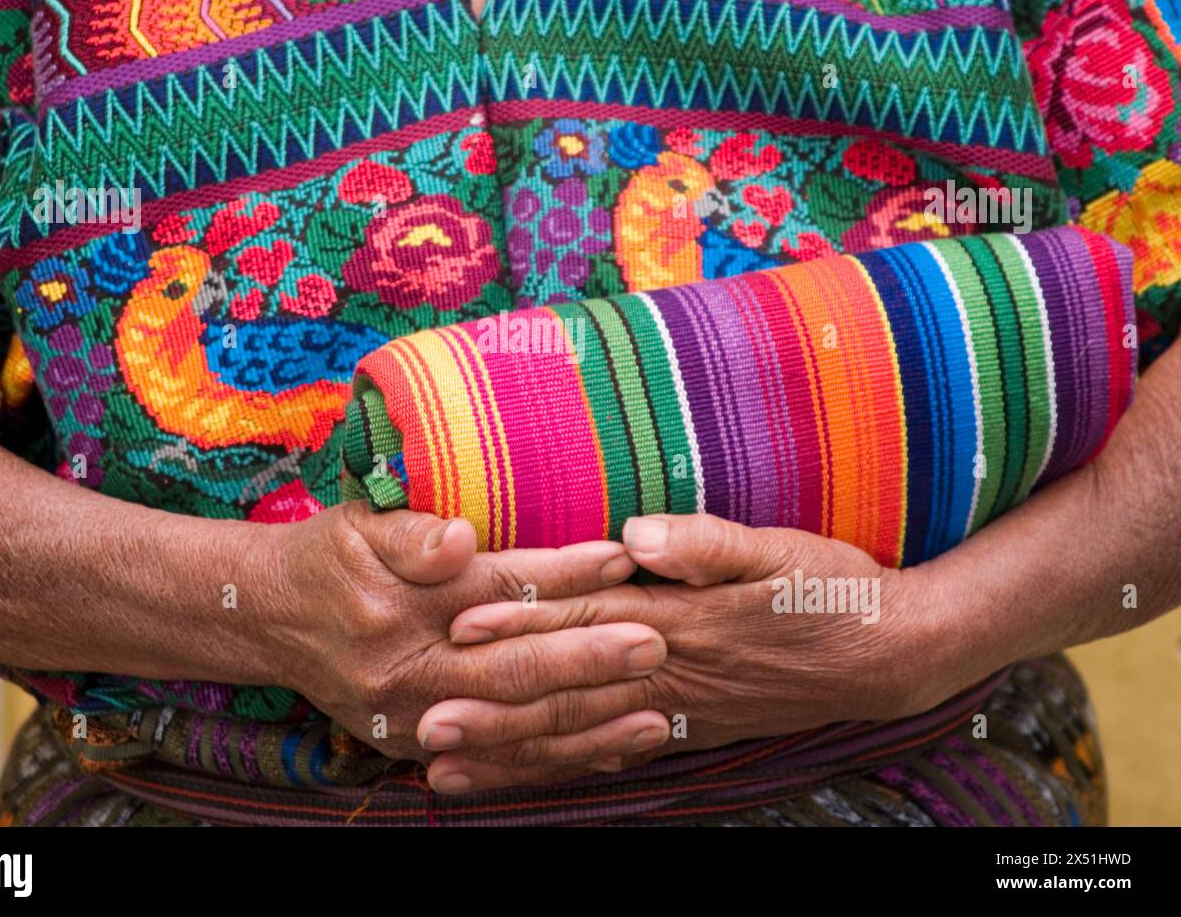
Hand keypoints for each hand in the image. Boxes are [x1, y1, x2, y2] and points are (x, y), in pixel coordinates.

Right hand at [254, 501, 670, 766]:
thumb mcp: (357, 526)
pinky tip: (606, 751)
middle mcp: (409, 670)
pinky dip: (554, 758)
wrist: (267, 620)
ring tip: (653, 714)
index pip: (498, 588)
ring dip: (585, 723)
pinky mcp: (419, 744)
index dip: (563, 575)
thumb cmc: (326, 559)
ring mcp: (413, 717)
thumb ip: (409, 535)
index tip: (623, 559)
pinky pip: (498, 759)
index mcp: (400, 606)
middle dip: (589, 659)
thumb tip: (459, 538)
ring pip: (513, 726)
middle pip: (513, 668)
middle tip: (657, 644)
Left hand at [418, 514, 950, 792]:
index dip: (522, 618)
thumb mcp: (778, 549)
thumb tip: (638, 531)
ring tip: (449, 767)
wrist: (884, 653)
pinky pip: (613, 753)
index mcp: (679, 615)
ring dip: (515, 751)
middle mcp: (666, 669)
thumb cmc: (828, 588)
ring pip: (581, 733)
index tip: (460, 625)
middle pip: (568, 688)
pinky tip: (523, 778)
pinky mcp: (687, 728)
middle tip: (426, 721)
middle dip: (496, 704)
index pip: (583, 611)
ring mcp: (675, 708)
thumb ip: (706, 541)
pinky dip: (564, 768)